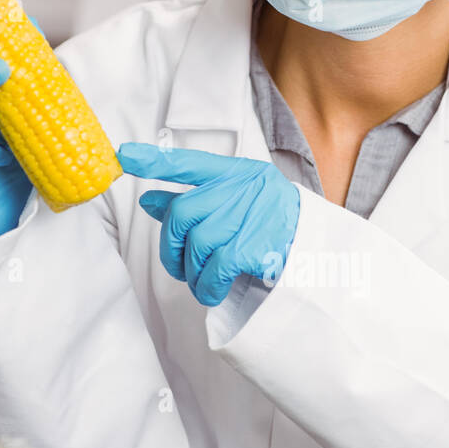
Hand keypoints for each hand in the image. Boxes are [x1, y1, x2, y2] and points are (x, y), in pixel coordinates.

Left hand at [118, 143, 300, 305]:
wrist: (324, 255)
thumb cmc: (276, 231)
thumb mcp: (240, 206)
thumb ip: (196, 202)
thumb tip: (149, 201)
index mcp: (239, 174)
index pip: (190, 163)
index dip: (155, 160)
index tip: (124, 156)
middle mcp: (244, 189)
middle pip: (182, 214)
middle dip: (172, 247)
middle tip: (180, 265)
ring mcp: (250, 217)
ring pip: (195, 245)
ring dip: (192, 272)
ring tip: (202, 281)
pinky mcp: (254, 248)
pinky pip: (213, 270)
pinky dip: (207, 286)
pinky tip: (212, 291)